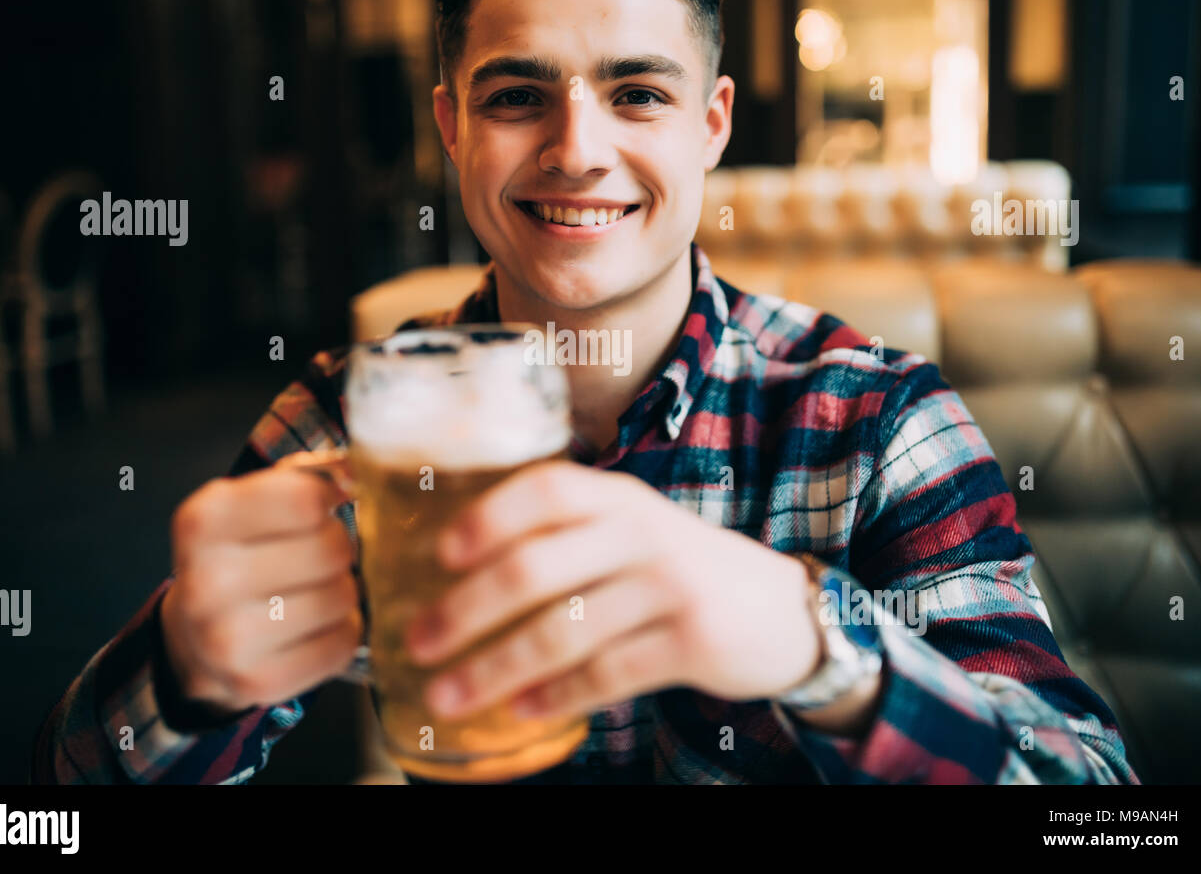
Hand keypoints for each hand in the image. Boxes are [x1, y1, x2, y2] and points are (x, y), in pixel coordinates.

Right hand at [160, 451, 362, 715]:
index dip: (332, 497)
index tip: (326, 504)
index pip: (305, 497)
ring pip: (342, 596)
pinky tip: (316, 627)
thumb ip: (310, 474)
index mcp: (203, 520)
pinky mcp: (257, 683)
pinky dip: (343, 632)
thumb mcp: (254, 501)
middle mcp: (207, 580)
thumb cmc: (242, 554)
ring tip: (313, 591)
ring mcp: (227, 639)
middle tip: (319, 556)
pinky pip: (343, 646)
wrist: (194, 638)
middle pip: (331, 548)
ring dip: (342, 590)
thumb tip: (362, 469)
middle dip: (339, 547)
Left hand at [402, 460, 821, 724]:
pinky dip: (557, 696)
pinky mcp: (693, 642)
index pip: (546, 489)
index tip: (440, 554)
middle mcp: (643, 533)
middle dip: (467, 609)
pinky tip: (521, 711)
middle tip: (419, 642)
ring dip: (495, 668)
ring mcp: (670, 587)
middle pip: (537, 567)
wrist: (781, 610)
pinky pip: (608, 674)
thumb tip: (460, 572)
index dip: (489, 517)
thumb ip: (568, 535)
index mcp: (619, 498)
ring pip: (563, 631)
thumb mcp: (633, 530)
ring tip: (448, 696)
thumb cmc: (680, 569)